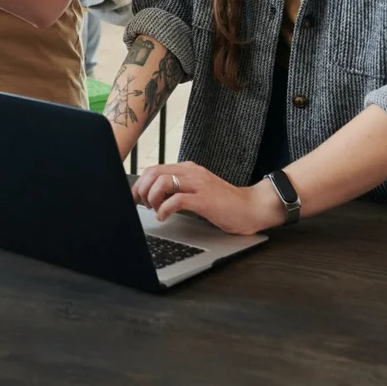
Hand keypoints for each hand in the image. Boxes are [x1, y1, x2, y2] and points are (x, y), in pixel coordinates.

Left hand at [131, 161, 284, 234]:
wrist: (252, 208)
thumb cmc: (225, 204)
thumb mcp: (198, 190)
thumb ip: (180, 188)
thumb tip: (154, 196)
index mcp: (188, 169)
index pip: (154, 168)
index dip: (140, 183)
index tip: (134, 197)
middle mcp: (191, 172)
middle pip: (154, 173)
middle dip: (141, 190)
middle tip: (142, 205)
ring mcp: (198, 184)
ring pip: (162, 182)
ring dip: (152, 198)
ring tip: (155, 210)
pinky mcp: (204, 199)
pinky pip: (176, 200)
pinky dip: (164, 209)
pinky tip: (164, 217)